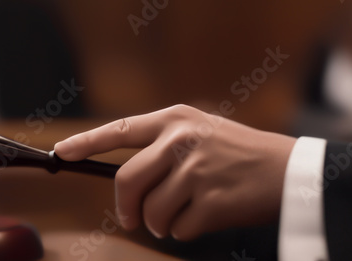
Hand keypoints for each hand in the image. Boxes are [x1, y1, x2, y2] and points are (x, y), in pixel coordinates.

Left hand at [53, 104, 295, 240]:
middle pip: (127, 181)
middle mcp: (182, 139)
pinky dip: (190, 231)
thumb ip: (165, 147)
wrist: (289, 170)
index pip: (120, 130)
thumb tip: (126, 182)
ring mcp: (195, 169)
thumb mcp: (202, 132)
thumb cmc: (242, 154)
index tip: (62, 153)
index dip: (86, 143)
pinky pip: (180, 230)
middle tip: (134, 218)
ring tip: (187, 212)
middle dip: (127, 208)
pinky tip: (211, 215)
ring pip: (151, 211)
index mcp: (176, 119)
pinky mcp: (210, 200)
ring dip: (163, 223)